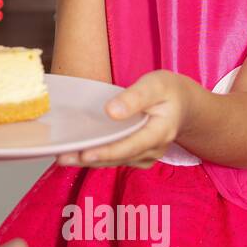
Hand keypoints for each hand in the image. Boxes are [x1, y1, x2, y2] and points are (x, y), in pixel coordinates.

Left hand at [55, 69, 194, 168]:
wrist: (184, 104)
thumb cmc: (169, 90)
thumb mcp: (155, 85)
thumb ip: (135, 97)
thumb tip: (111, 111)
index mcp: (160, 132)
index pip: (130, 146)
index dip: (106, 152)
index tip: (84, 153)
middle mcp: (154, 149)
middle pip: (118, 158)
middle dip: (89, 159)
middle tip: (61, 158)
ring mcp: (146, 156)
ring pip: (114, 161)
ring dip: (89, 161)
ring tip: (62, 158)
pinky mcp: (138, 156)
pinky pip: (116, 159)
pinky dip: (97, 157)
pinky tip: (77, 154)